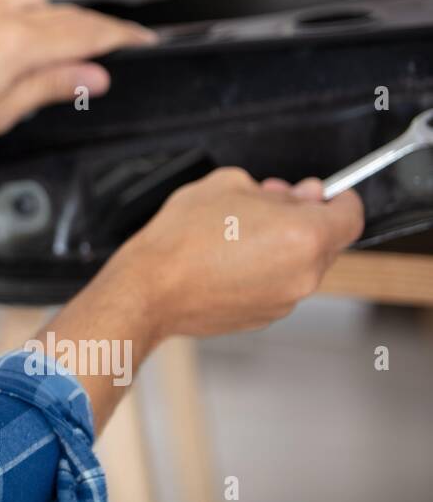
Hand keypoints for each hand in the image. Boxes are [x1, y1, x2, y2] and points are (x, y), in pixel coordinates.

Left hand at [0, 0, 155, 145]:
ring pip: (38, 2)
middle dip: (99, 28)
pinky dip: (31, 14)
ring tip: (73, 44)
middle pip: (68, 15)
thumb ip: (50, 87)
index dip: (122, 38)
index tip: (146, 42)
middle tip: (121, 45)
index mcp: (20, 44)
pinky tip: (23, 36)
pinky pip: (8, 3)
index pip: (88, 33)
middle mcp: (2, 17)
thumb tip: (95, 75)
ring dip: (63, 18)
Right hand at [96, 168, 365, 343]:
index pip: (351, 217)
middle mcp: (304, 273)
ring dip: (281, 245)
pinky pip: (277, 285)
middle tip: (270, 204)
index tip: (328, 194)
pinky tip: (227, 258)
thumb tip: (291, 197)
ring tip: (237, 232)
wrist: (149, 289)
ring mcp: (285, 300)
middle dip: (304, 219)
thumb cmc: (181, 239)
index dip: (340, 200)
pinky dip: (263, 270)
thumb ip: (271, 189)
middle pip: (325, 241)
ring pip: (299, 264)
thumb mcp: (226, 185)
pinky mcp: (264, 317)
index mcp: (304, 237)